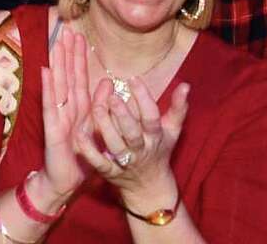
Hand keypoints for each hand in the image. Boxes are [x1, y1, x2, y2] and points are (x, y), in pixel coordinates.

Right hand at [30, 24, 94, 205]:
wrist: (64, 181)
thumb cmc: (79, 156)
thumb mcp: (94, 129)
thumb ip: (99, 106)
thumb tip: (107, 82)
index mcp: (79, 108)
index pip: (79, 77)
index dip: (79, 57)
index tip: (80, 35)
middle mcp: (67, 108)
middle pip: (68, 76)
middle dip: (68, 53)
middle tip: (68, 29)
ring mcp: (57, 116)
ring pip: (58, 84)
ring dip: (57, 63)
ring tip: (57, 42)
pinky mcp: (52, 128)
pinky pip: (50, 104)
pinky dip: (47, 87)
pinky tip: (45, 70)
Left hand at [75, 74, 189, 209]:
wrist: (149, 187)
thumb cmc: (160, 150)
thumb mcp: (172, 131)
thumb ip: (178, 108)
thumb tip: (186, 85)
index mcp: (155, 137)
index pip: (151, 117)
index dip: (144, 98)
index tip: (133, 79)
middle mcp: (141, 150)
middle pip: (132, 133)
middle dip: (123, 115)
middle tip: (113, 96)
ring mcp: (125, 162)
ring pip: (115, 145)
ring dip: (105, 127)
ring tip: (97, 106)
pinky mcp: (110, 172)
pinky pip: (98, 162)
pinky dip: (88, 149)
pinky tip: (79, 133)